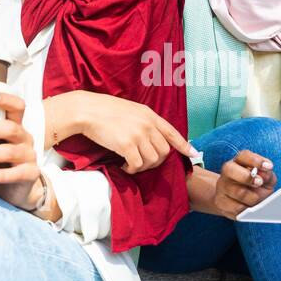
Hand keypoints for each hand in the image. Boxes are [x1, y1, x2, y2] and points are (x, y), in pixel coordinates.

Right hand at [45, 90, 195, 172]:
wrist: (88, 110)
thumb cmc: (106, 110)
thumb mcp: (131, 110)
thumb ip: (144, 122)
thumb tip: (151, 137)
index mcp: (150, 115)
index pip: (173, 132)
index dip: (184, 145)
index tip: (193, 153)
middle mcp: (147, 125)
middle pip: (164, 151)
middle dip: (155, 162)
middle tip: (143, 163)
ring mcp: (138, 135)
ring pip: (152, 160)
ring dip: (142, 167)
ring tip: (131, 165)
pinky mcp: (127, 145)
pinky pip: (137, 165)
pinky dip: (131, 170)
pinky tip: (123, 166)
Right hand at [211, 150, 276, 219]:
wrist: (236, 200)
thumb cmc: (255, 187)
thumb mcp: (266, 179)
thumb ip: (268, 175)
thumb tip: (265, 176)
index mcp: (239, 161)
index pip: (244, 156)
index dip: (256, 161)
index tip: (269, 167)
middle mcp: (227, 172)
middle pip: (231, 170)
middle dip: (248, 177)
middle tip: (259, 183)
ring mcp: (222, 187)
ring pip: (236, 192)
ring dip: (252, 197)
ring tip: (258, 199)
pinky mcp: (220, 203)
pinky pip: (235, 208)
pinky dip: (247, 209)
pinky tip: (251, 208)